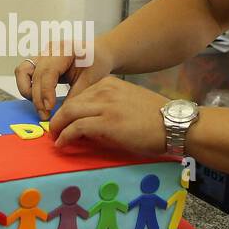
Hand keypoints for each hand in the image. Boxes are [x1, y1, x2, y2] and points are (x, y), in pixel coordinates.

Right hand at [15, 39, 113, 119]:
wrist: (98, 53)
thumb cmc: (97, 62)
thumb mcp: (92, 79)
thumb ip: (76, 96)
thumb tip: (62, 114)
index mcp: (64, 50)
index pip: (48, 71)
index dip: (45, 91)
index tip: (49, 108)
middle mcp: (49, 50)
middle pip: (35, 75)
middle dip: (38, 98)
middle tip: (45, 116)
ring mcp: (41, 55)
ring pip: (22, 72)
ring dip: (27, 91)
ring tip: (41, 107)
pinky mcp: (38, 63)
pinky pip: (24, 74)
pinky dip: (27, 88)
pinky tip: (39, 100)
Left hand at [47, 77, 167, 158]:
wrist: (174, 124)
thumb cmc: (157, 119)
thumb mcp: (129, 103)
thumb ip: (110, 106)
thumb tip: (91, 124)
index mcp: (111, 84)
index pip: (81, 95)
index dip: (70, 109)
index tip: (65, 120)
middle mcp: (105, 91)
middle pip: (70, 103)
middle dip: (58, 117)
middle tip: (53, 130)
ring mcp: (105, 106)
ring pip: (69, 112)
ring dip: (58, 126)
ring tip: (55, 137)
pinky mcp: (106, 123)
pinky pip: (76, 128)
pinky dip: (65, 136)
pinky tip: (61, 144)